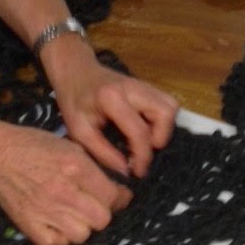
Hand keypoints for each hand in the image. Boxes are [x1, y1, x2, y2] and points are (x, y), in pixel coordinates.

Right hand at [0, 122, 132, 244]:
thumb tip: (117, 189)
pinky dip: (59, 237)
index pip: (112, 196)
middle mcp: (63, 191)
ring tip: (73, 214)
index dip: (120, 198)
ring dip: (82, 226)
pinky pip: (56, 244)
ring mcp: (45, 210)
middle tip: (93, 204)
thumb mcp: (70, 145)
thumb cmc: (34, 145)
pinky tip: (56, 224)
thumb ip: (93, 168)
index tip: (118, 196)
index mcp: (75, 167)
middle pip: (101, 219)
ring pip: (82, 235)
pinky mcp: (29, 224)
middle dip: (102, 212)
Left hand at [45, 41, 177, 177]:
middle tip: (141, 149)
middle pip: (166, 112)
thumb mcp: (79, 131)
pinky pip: (166, 104)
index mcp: (112, 98)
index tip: (137, 171)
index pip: (139, 130)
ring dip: (163, 128)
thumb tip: (126, 172)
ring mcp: (143, 84)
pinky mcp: (147, 86)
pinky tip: (144, 128)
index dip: (142, 156)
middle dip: (159, 137)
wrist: (75, 72)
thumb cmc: (73, 101)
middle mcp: (134, 87)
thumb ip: (103, 152)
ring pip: (170, 106)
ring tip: (144, 139)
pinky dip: (161, 120)